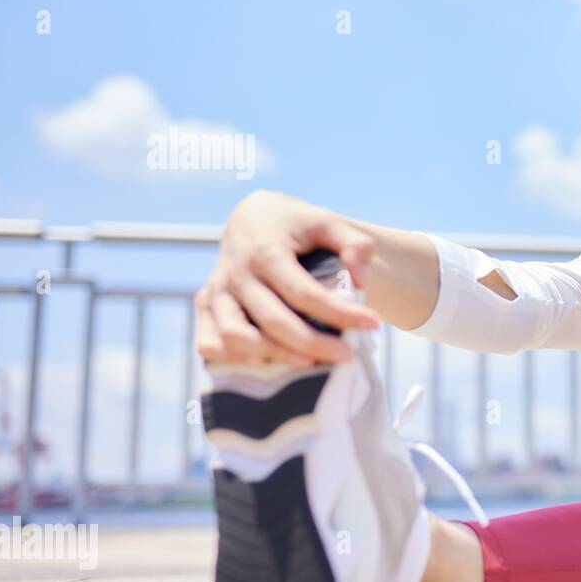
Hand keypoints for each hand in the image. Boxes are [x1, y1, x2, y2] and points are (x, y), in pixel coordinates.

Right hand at [194, 190, 383, 367]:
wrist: (252, 218)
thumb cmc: (296, 225)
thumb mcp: (328, 222)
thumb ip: (354, 244)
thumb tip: (361, 281)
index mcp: (266, 251)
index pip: (304, 292)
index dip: (341, 313)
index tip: (373, 323)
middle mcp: (236, 273)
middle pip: (274, 320)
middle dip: (314, 343)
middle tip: (348, 356)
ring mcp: (217, 291)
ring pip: (236, 336)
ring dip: (275, 356)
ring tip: (311, 363)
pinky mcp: (207, 306)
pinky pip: (209, 342)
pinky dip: (234, 358)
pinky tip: (269, 362)